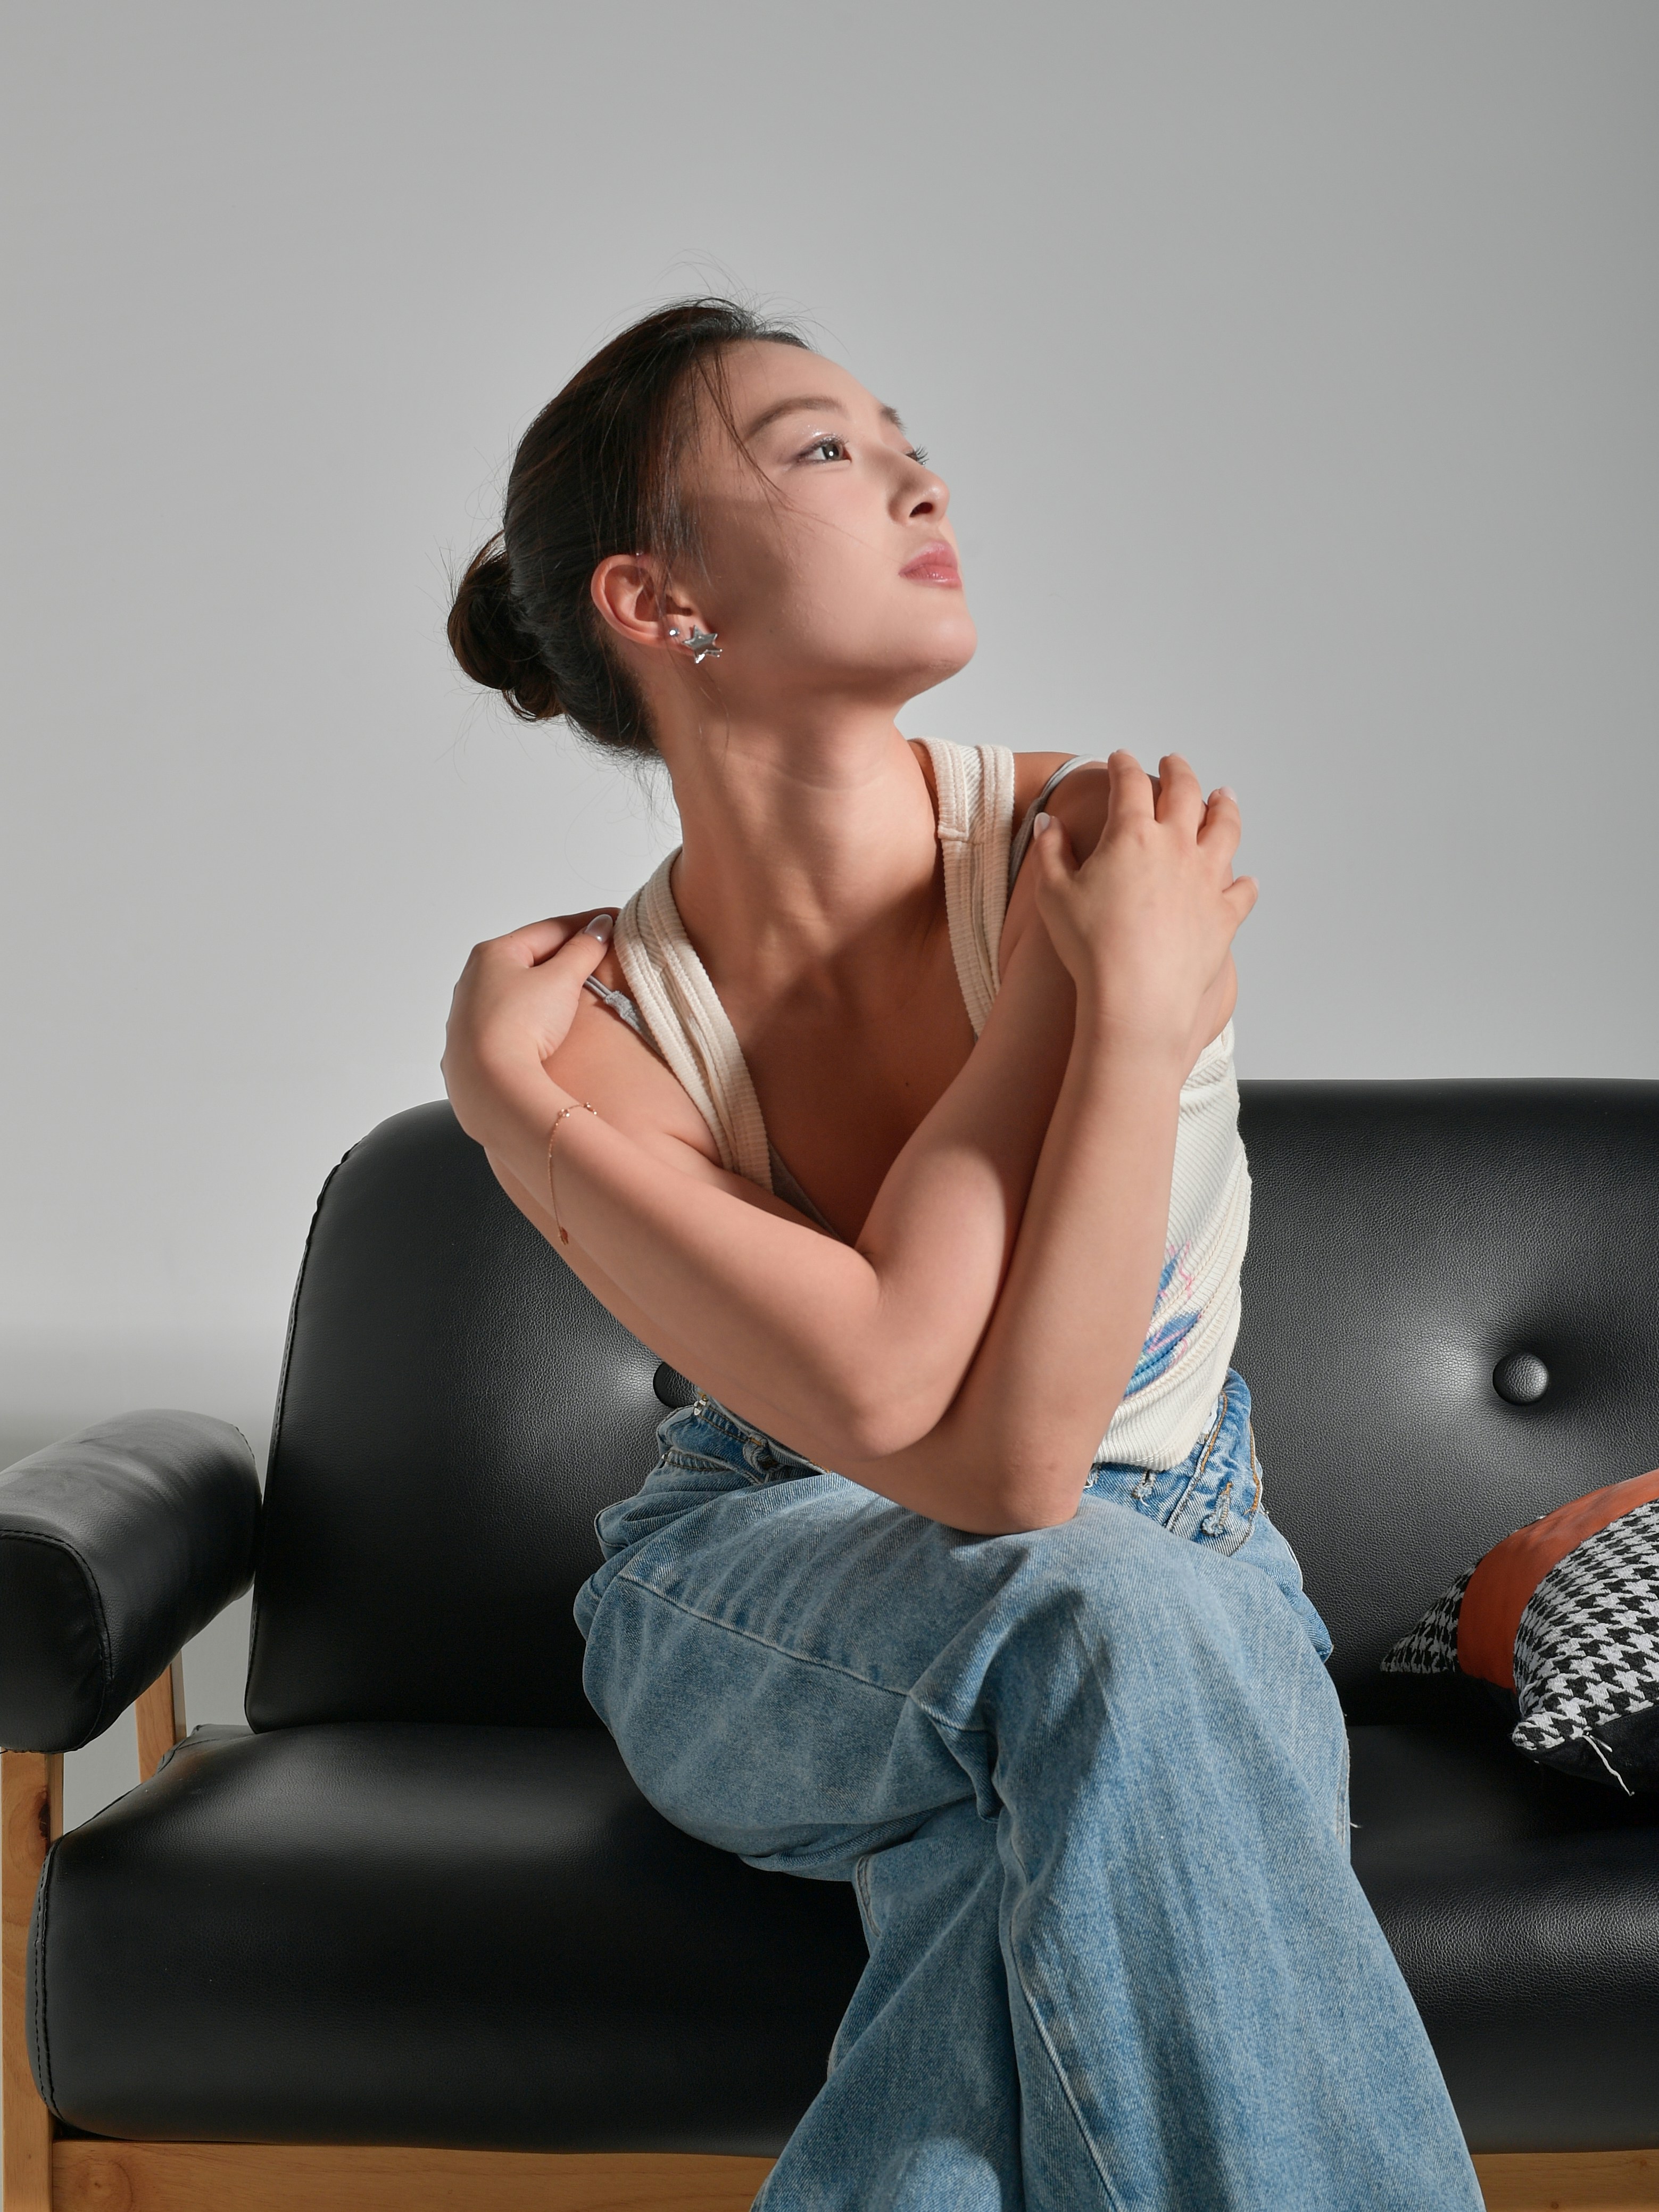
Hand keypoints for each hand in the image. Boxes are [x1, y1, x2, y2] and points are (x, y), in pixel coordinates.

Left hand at [441, 910, 615, 1149]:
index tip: (614, 922)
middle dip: (565, 956)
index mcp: (492, 953)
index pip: (549, 929)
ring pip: (516, 992)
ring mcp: (468, 1016)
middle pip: (530, 959)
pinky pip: (507, 1022)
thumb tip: (599, 927)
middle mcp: (473, 979)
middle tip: (600, 955)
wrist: (490, 1084)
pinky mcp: (470, 1048)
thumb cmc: (522, 1024)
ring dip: (546, 989)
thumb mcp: (561, 980)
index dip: (586, 924)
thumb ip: (583, 950)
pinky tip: (544, 1027)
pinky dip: (530, 1017)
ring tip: (576, 993)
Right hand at [1029, 754, 1255, 1072]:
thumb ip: (1050, 851)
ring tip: (1224, 796)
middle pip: (1184, 792)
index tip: (1119, 759)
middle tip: (1172, 763)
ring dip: (1224, 807)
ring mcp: (1207, 879)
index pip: (1129, 784)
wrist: (1137, 997)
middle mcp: (1176, 846)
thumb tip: (1051, 823)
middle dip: (1177, 771)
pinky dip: (1243, 882)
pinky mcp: (1225, 915)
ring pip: (1225, 829)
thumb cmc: (1090, 948)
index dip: (1122, 765)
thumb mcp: (1053, 895)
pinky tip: (1242, 880)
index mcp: (1132, 834)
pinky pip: (1242, 890)